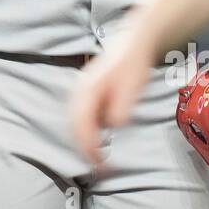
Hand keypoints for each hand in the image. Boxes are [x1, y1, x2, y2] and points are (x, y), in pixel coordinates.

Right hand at [72, 23, 158, 166]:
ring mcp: (81, 90)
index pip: (81, 124)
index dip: (88, 146)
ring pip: (75, 120)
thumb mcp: (132, 86)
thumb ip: (121, 106)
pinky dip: (87, 129)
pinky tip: (100, 137)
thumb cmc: (134, 64)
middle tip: (98, 166)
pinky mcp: (87, 91)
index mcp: (87, 89)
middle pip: (74, 124)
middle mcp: (79, 90)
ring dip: (84, 139)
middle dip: (84, 147)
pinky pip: (81, 115)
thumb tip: (113, 126)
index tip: (99, 163)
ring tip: (98, 156)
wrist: (135, 42)